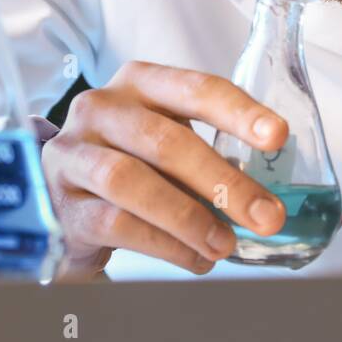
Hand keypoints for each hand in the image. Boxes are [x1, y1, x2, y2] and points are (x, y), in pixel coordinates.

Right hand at [39, 60, 288, 279]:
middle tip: (265, 216)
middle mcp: (101, 107)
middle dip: (224, 182)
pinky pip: (117, 222)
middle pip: (166, 141)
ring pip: (133, 182)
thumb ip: (208, 156)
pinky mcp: (64, 202)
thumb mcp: (167, 144)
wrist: (65, 203)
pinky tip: (194, 259)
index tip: (277, 136)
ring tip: (225, 245)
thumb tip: (266, 200)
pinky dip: (164, 245)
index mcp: (139, 83)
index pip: (194, 88)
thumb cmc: (131, 164)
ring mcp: (74, 153)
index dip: (238, 112)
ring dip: (189, 218)